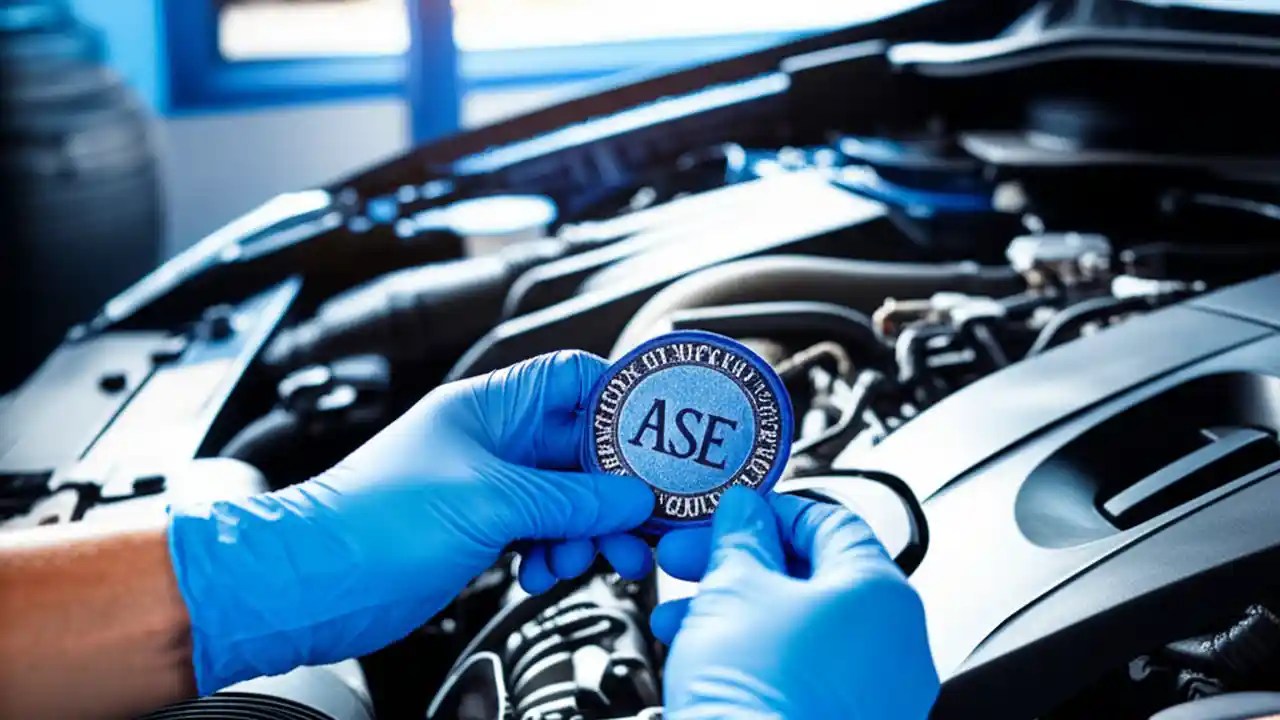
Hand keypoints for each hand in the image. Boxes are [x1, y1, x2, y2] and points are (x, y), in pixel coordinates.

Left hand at [168, 351, 654, 693]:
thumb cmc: (373, 522)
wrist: (311, 583)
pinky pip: (543, 531)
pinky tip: (546, 571)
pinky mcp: (482, 529)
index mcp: (492, 405)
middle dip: (615, 486)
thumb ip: (569, 497)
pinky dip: (555, 552)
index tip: (660, 440)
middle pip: (581, 447)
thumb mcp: (491, 501)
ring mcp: (489, 486)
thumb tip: (631, 495)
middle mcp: (495, 439)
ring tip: (596, 558)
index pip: (575, 379)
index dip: (620, 403)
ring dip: (589, 528)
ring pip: (567, 497)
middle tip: (645, 522)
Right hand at [653, 487, 938, 719]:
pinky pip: (806, 672)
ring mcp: (881, 692)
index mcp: (881, 591)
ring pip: (802, 628)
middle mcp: (898, 642)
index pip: (829, 520)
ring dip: (737, 613)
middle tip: (691, 563)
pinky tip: (709, 658)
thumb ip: (741, 536)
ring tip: (680, 621)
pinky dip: (762, 657)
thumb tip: (744, 511)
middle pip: (811, 577)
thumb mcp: (734, 590)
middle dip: (738, 567)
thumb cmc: (760, 694)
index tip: (730, 515)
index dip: (769, 511)